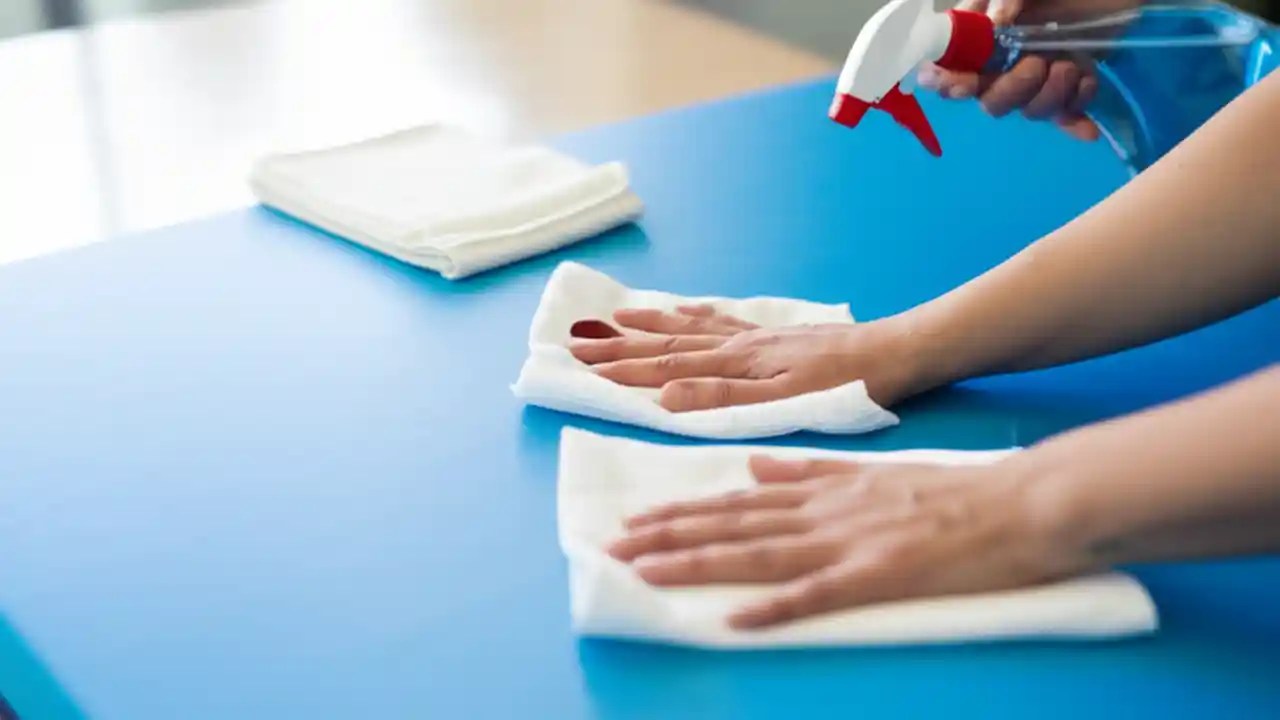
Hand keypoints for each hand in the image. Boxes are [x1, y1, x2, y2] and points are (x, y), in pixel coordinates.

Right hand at [568, 306, 921, 411]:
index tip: (578, 366)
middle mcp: (738, 345)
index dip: (619, 369)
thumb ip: (723, 400)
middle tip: (576, 343)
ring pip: (688, 329)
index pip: (663, 368)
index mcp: (735, 365)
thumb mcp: (785, 402)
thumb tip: (662, 397)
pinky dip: (693, 314)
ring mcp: (756, 337)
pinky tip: (681, 309)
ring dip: (648, 325)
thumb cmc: (846, 387)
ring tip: (613, 317)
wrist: (897, 354)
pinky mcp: (776, 335)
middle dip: (619, 347)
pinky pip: (721, 320)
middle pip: (666, 344)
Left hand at [609, 455, 1086, 628]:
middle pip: (732, 527)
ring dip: (697, 564)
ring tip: (646, 572)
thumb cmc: (947, 493)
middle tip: (612, 547)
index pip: (736, 503)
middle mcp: (822, 512)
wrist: (1017, 503)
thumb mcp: (867, 473)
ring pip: (758, 554)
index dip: (683, 514)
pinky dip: (774, 608)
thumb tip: (751, 464)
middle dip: (669, 537)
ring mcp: (848, 543)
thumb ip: (806, 471)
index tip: (636, 522)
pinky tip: (734, 621)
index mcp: (820, 491)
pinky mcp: (879, 576)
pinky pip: (817, 596)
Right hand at [920, 0, 1138, 139]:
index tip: (965, 85)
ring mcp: (1036, 83)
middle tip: (1038, 62)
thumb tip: (996, 22)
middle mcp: (1004, 67)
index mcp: (984, 41)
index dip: (950, 83)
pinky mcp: (1067, 93)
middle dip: (1015, 87)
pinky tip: (1088, 116)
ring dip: (1053, 91)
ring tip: (1072, 63)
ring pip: (1031, 111)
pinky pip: (1064, 117)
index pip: (951, 72)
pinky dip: (1076, 119)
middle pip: (992, 102)